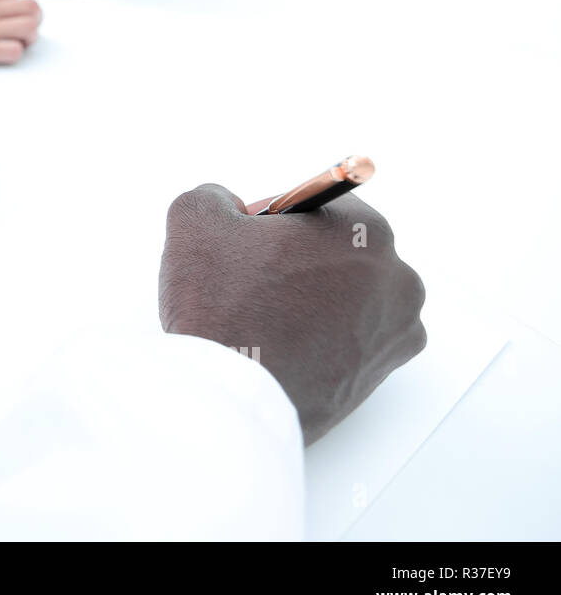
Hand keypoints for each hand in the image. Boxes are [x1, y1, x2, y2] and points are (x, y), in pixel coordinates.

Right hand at [0, 0, 41, 69]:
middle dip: (33, 19)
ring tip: (18, 42)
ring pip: (29, 28)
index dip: (13, 5)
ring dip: (29, 37)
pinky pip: (14, 51)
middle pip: (31, 7)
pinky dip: (14, 54)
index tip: (6, 15)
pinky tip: (3, 55)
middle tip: (25, 29)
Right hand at [158, 184, 425, 444]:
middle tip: (249, 283)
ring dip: (309, 300)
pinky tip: (281, 347)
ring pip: (343, 297)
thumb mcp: (196, 219)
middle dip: (295, 261)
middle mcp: (397, 280)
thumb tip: (226, 206)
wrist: (232, 398)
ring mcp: (395, 332)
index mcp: (365, 232)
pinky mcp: (381, 374)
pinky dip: (320, 339)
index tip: (246, 244)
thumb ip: (215, 196)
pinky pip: (348, 340)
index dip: (271, 222)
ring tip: (262, 320)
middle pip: (336, 252)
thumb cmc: (224, 310)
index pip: (317, 205)